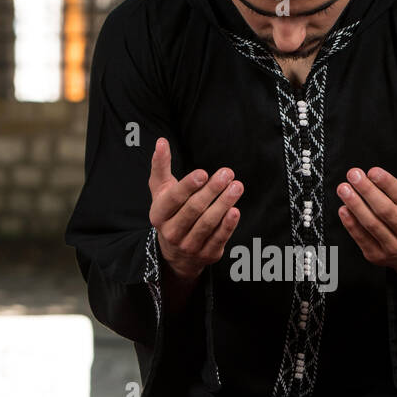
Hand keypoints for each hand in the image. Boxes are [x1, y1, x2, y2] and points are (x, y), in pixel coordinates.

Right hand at [149, 137, 241, 284]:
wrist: (175, 254)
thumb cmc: (170, 212)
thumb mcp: (162, 191)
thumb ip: (161, 166)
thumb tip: (161, 142)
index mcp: (159, 215)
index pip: (174, 199)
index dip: (188, 186)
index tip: (204, 173)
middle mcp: (171, 232)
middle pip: (193, 210)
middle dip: (212, 191)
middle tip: (228, 173)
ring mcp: (189, 246)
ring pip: (207, 224)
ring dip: (223, 204)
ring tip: (237, 187)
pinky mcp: (206, 254)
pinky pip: (218, 238)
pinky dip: (227, 225)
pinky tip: (235, 210)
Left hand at [337, 141, 396, 279]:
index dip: (388, 184)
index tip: (372, 171)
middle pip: (386, 211)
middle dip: (368, 192)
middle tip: (353, 174)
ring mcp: (393, 247)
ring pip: (372, 225)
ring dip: (355, 205)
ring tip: (343, 188)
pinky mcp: (376, 255)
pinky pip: (361, 238)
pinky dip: (351, 224)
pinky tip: (343, 209)